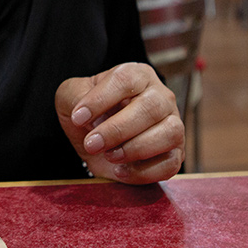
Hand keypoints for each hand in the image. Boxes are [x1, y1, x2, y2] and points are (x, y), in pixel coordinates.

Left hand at [55, 63, 184, 183]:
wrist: (97, 143)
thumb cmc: (89, 114)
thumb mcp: (71, 97)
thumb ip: (74, 97)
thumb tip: (89, 118)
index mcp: (137, 75)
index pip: (125, 80)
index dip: (100, 100)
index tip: (77, 118)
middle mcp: (161, 97)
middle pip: (150, 107)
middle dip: (117, 130)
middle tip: (92, 144)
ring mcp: (173, 124)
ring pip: (170, 133)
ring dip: (135, 149)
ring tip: (109, 155)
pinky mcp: (176, 153)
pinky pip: (170, 164)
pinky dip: (145, 172)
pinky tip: (121, 170)